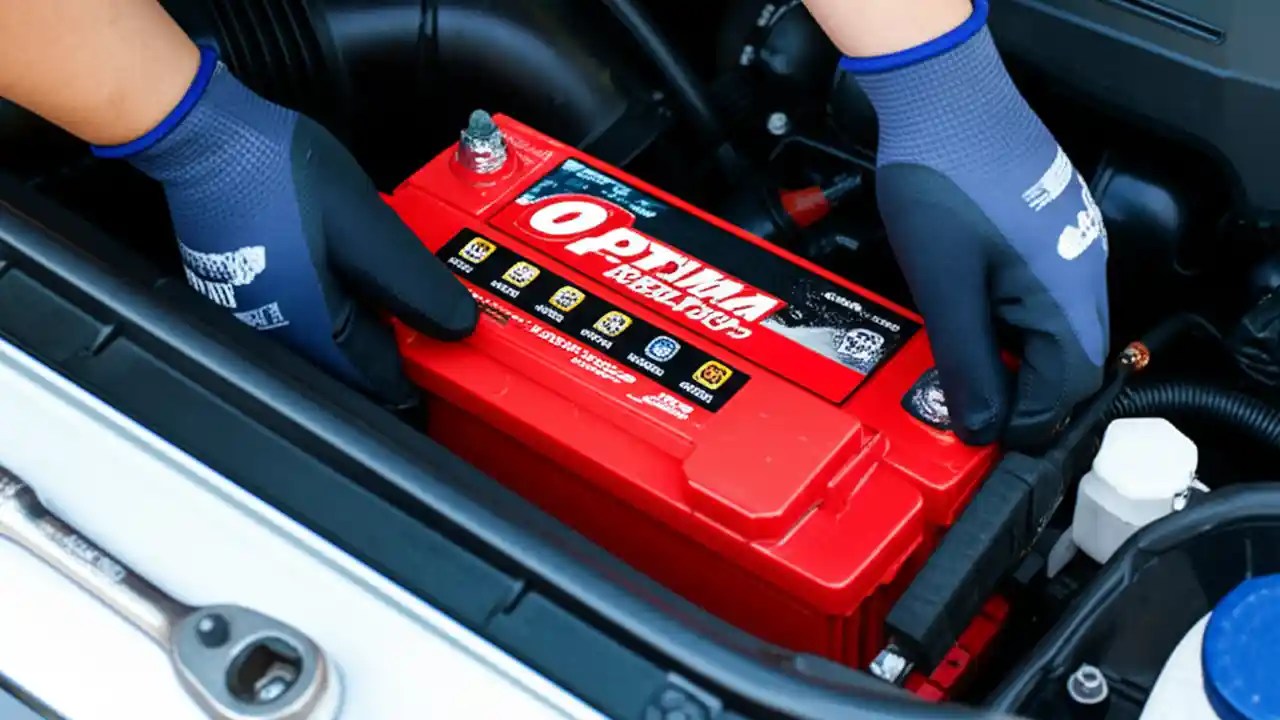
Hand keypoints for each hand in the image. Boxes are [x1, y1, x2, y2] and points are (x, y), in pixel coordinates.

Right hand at [94, 47, 477, 405]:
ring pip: (327, 344)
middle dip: (392, 352)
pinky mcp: (241, 292)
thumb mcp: (370, 229)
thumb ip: (415, 284)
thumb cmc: (278, 176)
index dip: (418, 382)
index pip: (380, 386)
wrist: (210, 140)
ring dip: (365, 326)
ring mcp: (255, 316)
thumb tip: (457, 324)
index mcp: (318, 333)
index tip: (443, 374)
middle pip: (352, 369)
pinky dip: (334, 305)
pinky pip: (299, 317)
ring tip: (392, 297)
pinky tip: (345, 274)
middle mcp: (281, 337)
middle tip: (426, 326)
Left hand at [844, 8, 1109, 447]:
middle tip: (972, 402)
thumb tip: (979, 425)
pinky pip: (1040, 290)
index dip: (1028, 420)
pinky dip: (1009, 315)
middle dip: (1022, 389)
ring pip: (1054, 325)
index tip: (987, 431)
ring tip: (964, 360)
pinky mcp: (1049, 226)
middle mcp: (1082, 271)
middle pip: (1068, 359)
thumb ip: (966, 363)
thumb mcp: (945, 288)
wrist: (943, 100)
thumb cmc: (944, 182)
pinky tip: (971, 311)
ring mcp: (1070, 244)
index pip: (1069, 387)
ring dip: (1013, 352)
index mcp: (1066, 294)